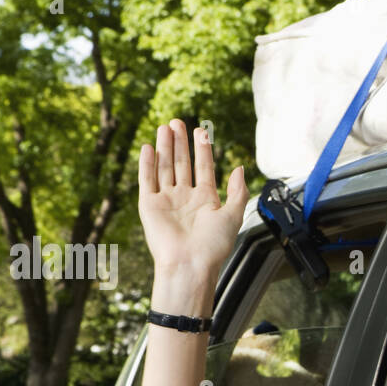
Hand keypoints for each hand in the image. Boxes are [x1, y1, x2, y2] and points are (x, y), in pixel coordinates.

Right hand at [138, 119, 248, 277]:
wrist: (190, 264)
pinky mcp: (149, 206)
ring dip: (165, 147)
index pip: (204, 168)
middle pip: (182, 164)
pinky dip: (147, 164)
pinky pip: (147, 180)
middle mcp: (185, 198)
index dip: (203, 149)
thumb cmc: (213, 245)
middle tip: (178, 121)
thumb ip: (238, 191)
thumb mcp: (233, 215)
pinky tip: (148, 147)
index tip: (202, 130)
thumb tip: (239, 168)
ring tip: (165, 127)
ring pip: (165, 167)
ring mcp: (167, 201)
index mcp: (206, 200)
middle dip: (181, 143)